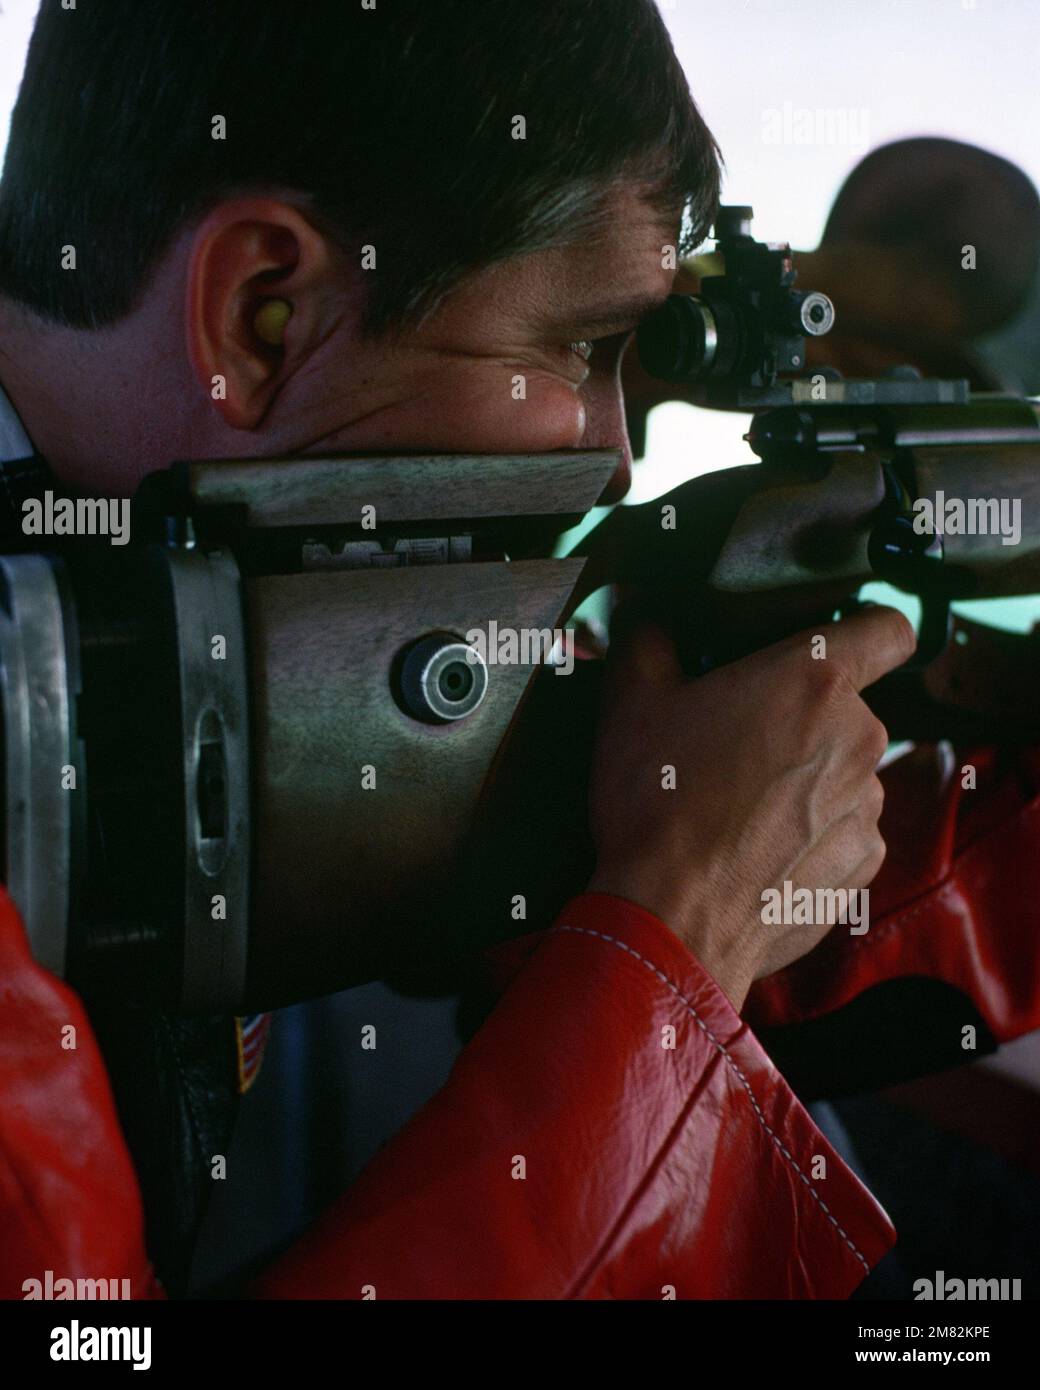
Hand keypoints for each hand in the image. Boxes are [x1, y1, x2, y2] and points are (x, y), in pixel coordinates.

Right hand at [586, 606, 915, 1009]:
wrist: (674, 920)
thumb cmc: (658, 804)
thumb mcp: (631, 704)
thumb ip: (646, 642)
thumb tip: (646, 618)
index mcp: (814, 680)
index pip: (888, 629)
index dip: (866, 630)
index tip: (835, 647)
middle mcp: (859, 737)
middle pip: (846, 709)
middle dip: (799, 721)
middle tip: (734, 744)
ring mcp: (867, 806)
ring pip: (844, 773)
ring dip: (805, 781)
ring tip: (739, 808)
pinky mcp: (864, 865)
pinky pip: (843, 832)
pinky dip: (809, 837)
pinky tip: (754, 852)